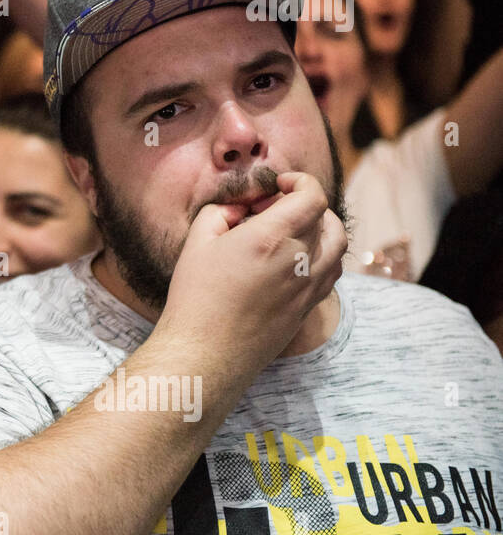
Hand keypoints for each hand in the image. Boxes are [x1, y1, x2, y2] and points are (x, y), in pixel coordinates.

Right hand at [157, 172, 346, 362]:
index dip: (300, 181)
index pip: (312, 196)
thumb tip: (241, 208)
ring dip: (321, 228)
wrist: (206, 353)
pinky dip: (323, 255)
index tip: (280, 183)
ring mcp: (309, 287)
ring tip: (292, 230)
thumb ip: (221, 212)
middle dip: (304, 203)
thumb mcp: (196, 242)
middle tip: (275, 208)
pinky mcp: (309, 308)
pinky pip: (332, 272)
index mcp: (271, 238)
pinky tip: (295, 258)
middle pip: (326, 218)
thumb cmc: (196, 298)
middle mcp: (299, 260)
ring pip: (338, 245)